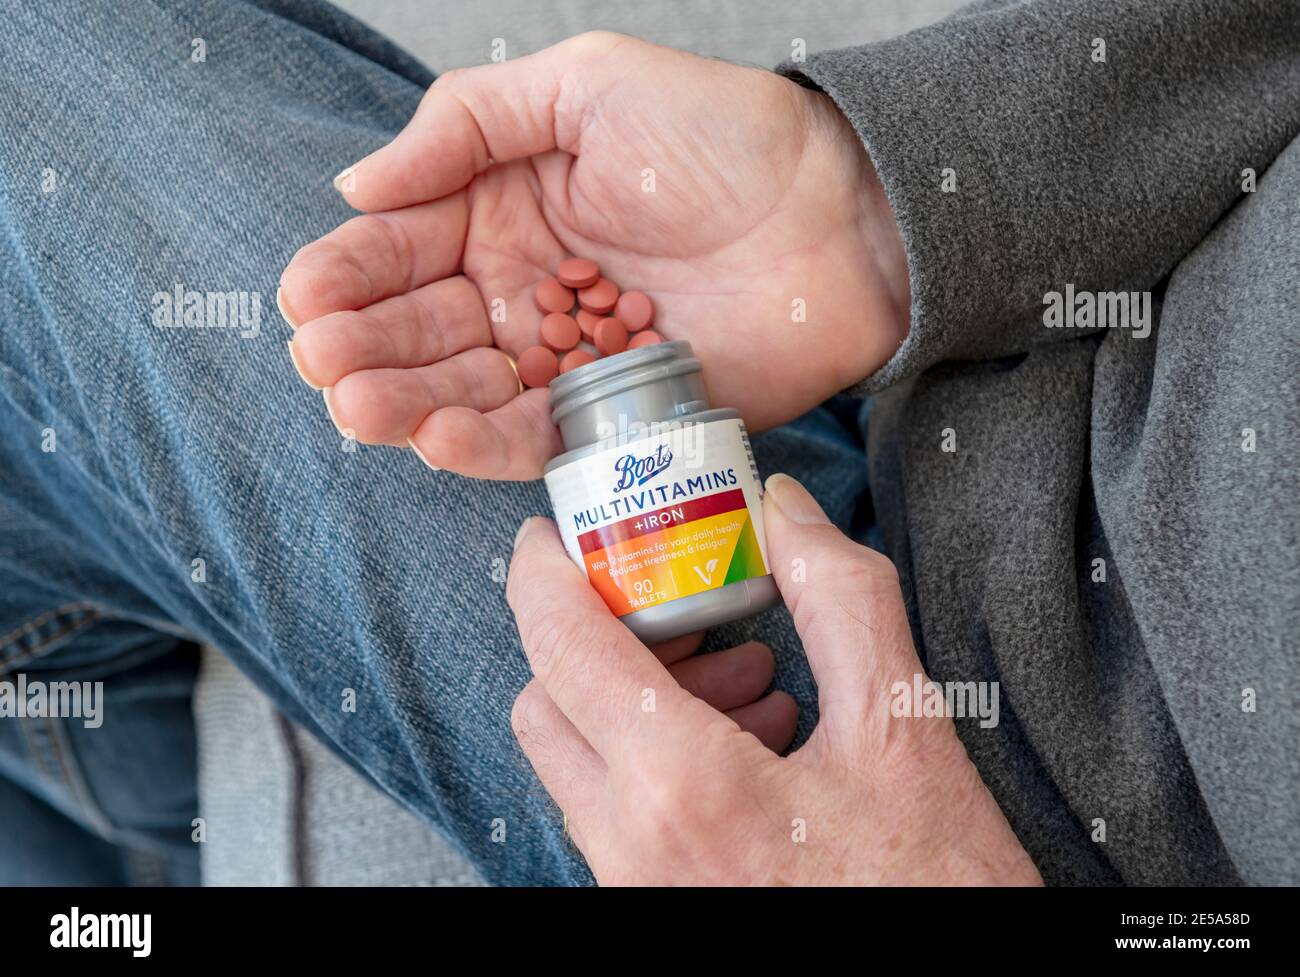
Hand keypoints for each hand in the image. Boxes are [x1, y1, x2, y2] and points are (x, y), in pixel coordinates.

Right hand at [278, 32, 908, 478]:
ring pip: (462, 392)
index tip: (307, 297)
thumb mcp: (584, 85)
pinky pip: (532, 439)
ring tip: (357, 404)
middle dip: (362, 348)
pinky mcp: (608, 418)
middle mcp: (520, 293)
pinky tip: (434, 433)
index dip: (348, 275)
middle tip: (324, 359)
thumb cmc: (722, 134)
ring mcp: (561, 361)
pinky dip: (482, 443)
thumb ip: (465, 125)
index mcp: (501, 212)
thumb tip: (357, 185)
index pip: (401, 250)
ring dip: (403, 403)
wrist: (837, 213)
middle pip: (419, 330)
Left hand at [506, 473, 1041, 884]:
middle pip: (548, 704)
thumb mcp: (904, 728)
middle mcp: (632, 848)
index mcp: (681, 789)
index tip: (552, 533)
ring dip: (638, 699)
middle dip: (600, 636)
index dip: (544, 574)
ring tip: (750, 677)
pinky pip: (617, 814)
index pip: (561, 649)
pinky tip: (758, 742)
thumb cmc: (933, 892)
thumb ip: (839, 600)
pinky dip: (657, 756)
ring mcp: (636, 888)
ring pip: (580, 763)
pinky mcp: (655, 907)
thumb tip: (784, 511)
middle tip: (686, 606)